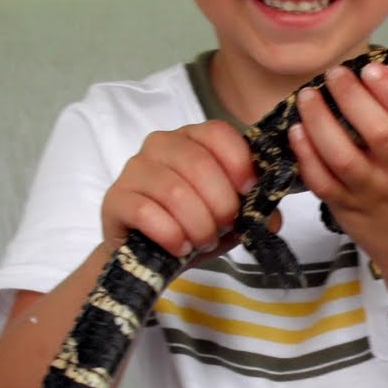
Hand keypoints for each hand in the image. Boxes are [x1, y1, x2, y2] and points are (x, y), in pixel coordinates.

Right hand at [101, 121, 260, 258]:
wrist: (150, 255)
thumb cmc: (192, 225)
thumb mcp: (230, 217)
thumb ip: (253, 209)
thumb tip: (272, 219)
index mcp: (193, 138)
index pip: (218, 133)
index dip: (239, 163)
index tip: (248, 193)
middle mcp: (161, 144)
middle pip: (199, 164)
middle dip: (221, 204)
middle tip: (225, 227)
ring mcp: (134, 168)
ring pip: (174, 191)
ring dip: (197, 224)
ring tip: (202, 241)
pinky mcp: (115, 198)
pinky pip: (146, 212)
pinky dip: (171, 234)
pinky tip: (180, 246)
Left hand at [289, 61, 387, 268]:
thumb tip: (371, 75)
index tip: (372, 68)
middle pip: (379, 134)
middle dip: (352, 99)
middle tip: (334, 74)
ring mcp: (373, 193)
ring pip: (343, 157)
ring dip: (320, 122)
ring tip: (308, 96)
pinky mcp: (347, 209)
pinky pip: (322, 182)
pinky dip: (305, 156)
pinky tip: (296, 132)